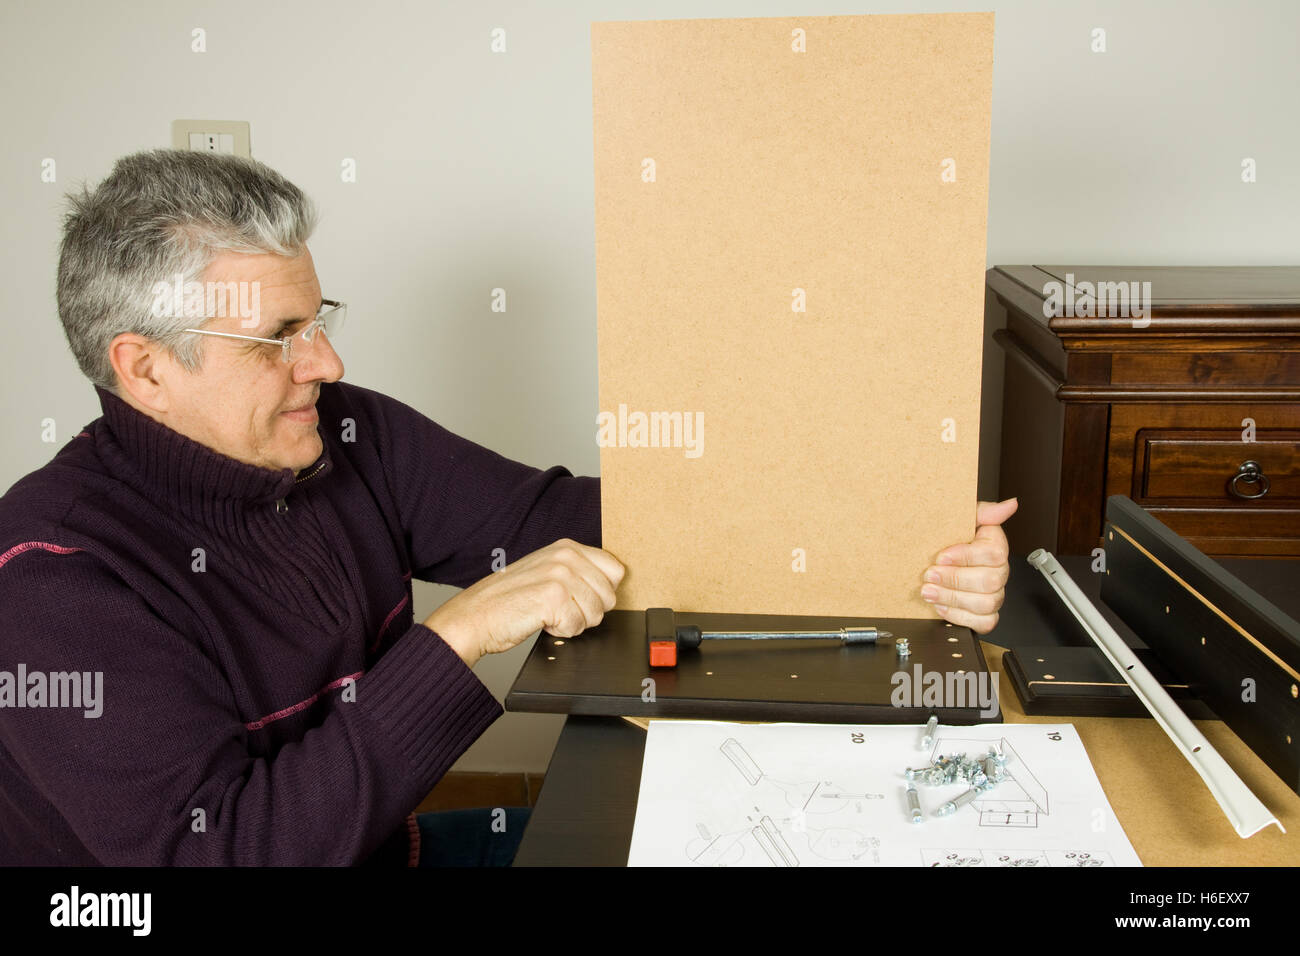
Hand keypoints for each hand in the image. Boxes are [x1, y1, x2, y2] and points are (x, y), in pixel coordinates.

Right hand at [423, 538, 625, 666]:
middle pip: (609, 596)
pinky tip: (541, 620)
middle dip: (588, 611)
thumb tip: (611, 585)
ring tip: (547, 613)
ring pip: (596, 614)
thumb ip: (579, 571)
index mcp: (567, 547)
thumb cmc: (508, 600)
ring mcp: (561, 575)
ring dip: (573, 622)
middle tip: (559, 609)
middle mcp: (566, 556)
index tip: (580, 597)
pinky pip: (578, 626)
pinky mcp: (554, 597)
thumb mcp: (547, 572)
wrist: (474, 616)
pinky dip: (561, 631)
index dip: (601, 593)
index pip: (616, 571)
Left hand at [920, 497, 1016, 634]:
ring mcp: (994, 594)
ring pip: (986, 603)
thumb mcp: (963, 519)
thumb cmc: (951, 539)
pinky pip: (984, 622)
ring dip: (952, 598)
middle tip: (930, 575)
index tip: (941, 556)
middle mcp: (999, 572)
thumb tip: (1009, 504)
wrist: (937, 559)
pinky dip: (959, 616)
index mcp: (995, 547)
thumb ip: (983, 511)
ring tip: (928, 592)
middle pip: (989, 581)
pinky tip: (940, 606)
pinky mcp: (986, 614)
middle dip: (954, 579)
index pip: (994, 554)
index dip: (966, 557)